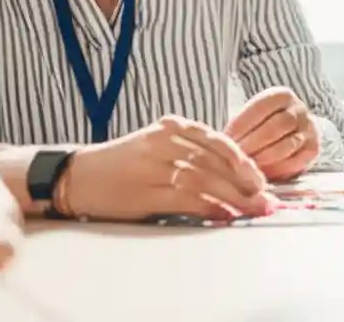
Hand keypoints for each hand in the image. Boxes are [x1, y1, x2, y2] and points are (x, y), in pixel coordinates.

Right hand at [65, 116, 270, 221]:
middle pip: (216, 163)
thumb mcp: (157, 146)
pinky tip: (224, 216)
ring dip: (234, 199)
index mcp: (170, 128)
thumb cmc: (122, 164)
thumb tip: (234, 175)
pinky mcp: (144, 192)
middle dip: (245, 184)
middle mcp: (164, 142)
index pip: (218, 142)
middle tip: (265, 201)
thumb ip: (191, 153)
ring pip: (206, 181)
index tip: (261, 181)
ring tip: (252, 212)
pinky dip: (210, 208)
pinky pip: (186, 199)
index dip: (244, 163)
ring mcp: (154, 166)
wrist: (78, 176)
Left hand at [226, 87, 318, 181]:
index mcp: (282, 95)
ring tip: (246, 168)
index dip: (241, 125)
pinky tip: (263, 174)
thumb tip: (222, 142)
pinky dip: (278, 169)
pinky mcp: (313, 149)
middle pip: (276, 126)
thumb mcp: (252, 117)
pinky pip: (296, 161)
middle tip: (235, 158)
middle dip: (252, 144)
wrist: (290, 132)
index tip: (226, 140)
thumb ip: (241, 126)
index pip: (260, 107)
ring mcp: (310, 129)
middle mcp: (300, 109)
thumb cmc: (261, 125)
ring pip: (286, 145)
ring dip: (264, 158)